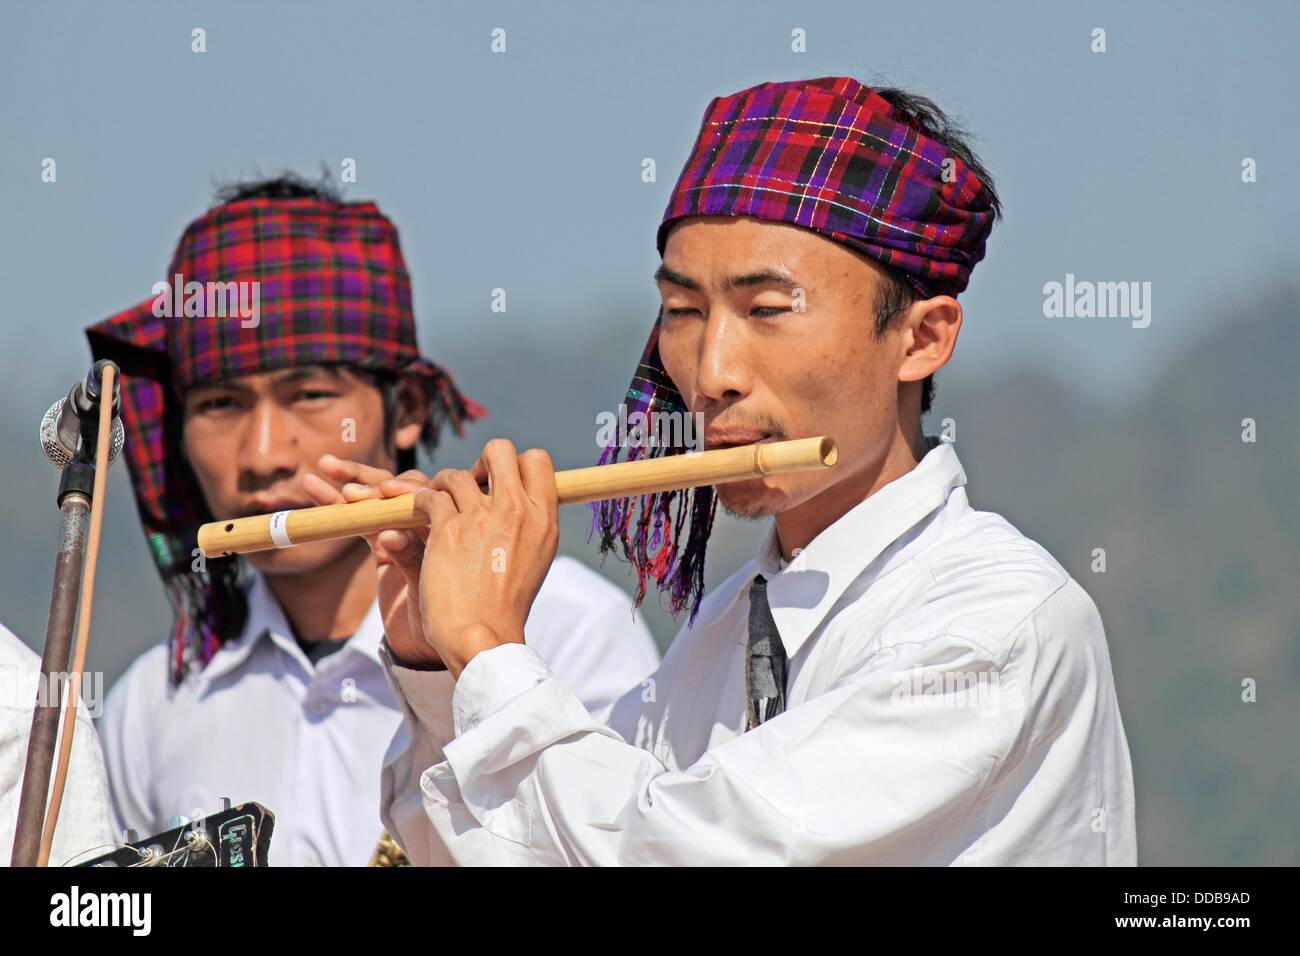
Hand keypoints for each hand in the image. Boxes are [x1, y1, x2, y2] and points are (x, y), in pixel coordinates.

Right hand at [301, 455, 443, 669]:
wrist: (433, 654)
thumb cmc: (449, 623)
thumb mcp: (432, 591)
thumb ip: (413, 561)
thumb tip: (390, 536)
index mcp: (456, 529)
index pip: (429, 497)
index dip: (405, 490)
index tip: (382, 491)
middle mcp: (432, 525)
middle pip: (401, 491)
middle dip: (371, 482)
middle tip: (344, 480)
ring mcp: (406, 535)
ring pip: (379, 501)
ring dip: (352, 482)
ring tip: (324, 466)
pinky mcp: (384, 547)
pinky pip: (362, 520)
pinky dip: (339, 506)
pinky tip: (315, 487)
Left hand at [412, 439, 558, 677]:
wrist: (483, 637)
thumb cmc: (508, 603)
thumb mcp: (536, 557)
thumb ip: (530, 522)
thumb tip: (520, 495)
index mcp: (545, 517)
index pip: (537, 460)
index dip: (514, 465)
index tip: (499, 485)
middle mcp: (516, 511)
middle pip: (499, 449)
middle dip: (479, 461)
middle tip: (470, 486)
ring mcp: (480, 518)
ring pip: (455, 474)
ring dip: (442, 485)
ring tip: (437, 505)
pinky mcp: (446, 530)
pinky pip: (428, 497)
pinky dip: (418, 503)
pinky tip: (419, 517)